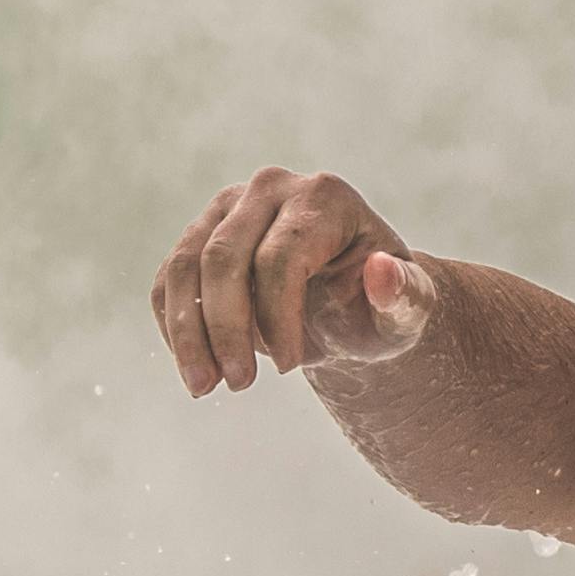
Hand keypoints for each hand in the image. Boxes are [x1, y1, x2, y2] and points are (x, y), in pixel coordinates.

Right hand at [154, 166, 436, 392]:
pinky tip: (195, 366)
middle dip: (226, 329)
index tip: (291, 368)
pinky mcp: (199, 233)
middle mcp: (270, 188)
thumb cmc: (377, 308)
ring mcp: (227, 207)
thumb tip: (381, 271)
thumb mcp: (405, 312)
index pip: (281, 256)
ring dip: (187, 334)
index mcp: (324, 197)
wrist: (346, 306)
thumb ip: (403, 296)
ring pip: (185, 266)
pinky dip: (174, 326)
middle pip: (224, 257)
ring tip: (204, 387)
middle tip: (240, 385)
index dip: (278, 317)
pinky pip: (168, 279)